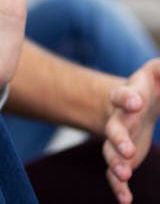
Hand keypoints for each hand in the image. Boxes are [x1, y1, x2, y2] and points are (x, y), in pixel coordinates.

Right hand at [102, 59, 159, 203]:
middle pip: (113, 129)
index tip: (136, 102)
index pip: (122, 95)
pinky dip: (118, 188)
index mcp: (127, 97)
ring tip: (124, 175)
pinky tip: (125, 200)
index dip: (127, 98)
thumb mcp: (155, 73)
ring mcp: (116, 139)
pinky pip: (115, 174)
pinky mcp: (121, 157)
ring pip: (110, 153)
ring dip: (116, 164)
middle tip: (127, 150)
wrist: (131, 105)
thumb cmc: (148, 87)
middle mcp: (117, 119)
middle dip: (118, 139)